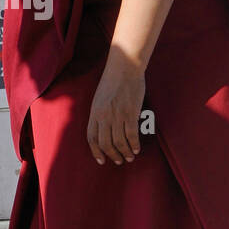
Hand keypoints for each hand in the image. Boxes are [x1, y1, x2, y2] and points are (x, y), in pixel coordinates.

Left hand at [87, 49, 147, 165]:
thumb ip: (100, 114)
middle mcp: (104, 116)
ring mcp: (117, 115)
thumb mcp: (100, 98)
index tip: (102, 160)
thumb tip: (105, 130)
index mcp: (94, 112)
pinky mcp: (130, 112)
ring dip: (125, 152)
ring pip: (119, 142)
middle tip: (119, 161)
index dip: (96, 152)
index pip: (91, 138)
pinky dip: (134, 144)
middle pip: (106, 143)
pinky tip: (137, 148)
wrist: (125, 67)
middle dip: (113, 155)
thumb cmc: (113, 81)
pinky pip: (132, 135)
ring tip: (130, 157)